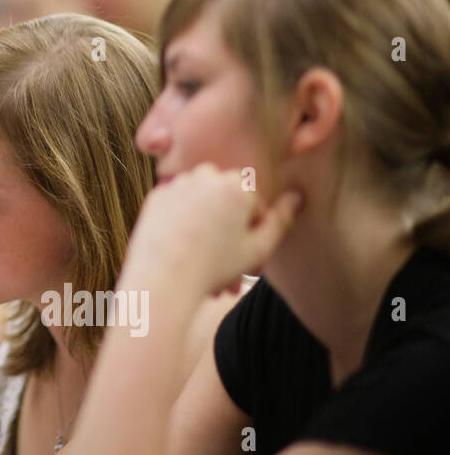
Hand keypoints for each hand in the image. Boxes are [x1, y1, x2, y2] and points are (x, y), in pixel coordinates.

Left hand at [125, 164, 302, 294]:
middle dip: (227, 221)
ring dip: (204, 219)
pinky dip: (181, 221)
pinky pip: (178, 206)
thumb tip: (297, 196)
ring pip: (201, 200)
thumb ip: (281, 220)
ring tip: (201, 253)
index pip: (253, 203)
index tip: (241, 249)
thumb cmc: (215, 268)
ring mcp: (177, 183)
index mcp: (236, 184)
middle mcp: (206, 175)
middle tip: (221, 254)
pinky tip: (180, 245)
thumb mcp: (259, 249)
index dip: (251, 229)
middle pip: (226, 198)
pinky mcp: (156, 195)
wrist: (163, 279)